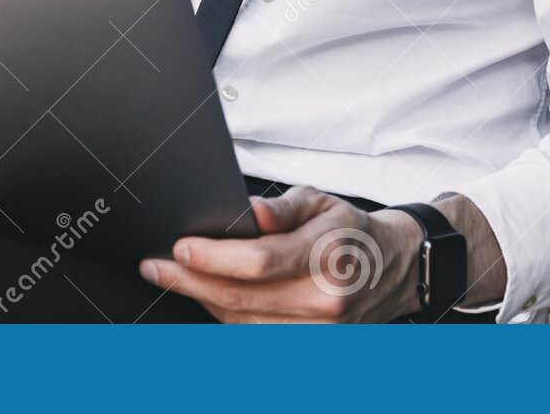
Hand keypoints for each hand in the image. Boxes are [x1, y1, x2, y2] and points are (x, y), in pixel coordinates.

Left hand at [138, 185, 424, 322]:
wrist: (394, 267)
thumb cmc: (351, 230)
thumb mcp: (320, 201)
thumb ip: (281, 208)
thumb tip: (246, 213)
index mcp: (329, 256)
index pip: (258, 262)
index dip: (213, 258)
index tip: (179, 248)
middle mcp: (325, 301)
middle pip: (242, 299)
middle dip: (191, 282)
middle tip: (156, 267)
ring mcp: (320, 333)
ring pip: (243, 324)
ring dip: (204, 301)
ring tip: (176, 279)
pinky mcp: (312, 348)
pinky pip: (256, 337)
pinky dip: (227, 318)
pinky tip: (208, 297)